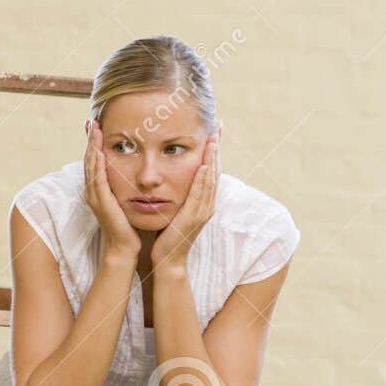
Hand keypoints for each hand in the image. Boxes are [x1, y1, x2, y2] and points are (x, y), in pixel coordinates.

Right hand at [82, 119, 139, 261]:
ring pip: (90, 166)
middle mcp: (92, 191)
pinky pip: (97, 178)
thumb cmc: (128, 226)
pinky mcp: (100, 201)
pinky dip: (96, 163)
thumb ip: (126, 187)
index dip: (94, 145)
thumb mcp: (125, 201)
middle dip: (90, 140)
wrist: (124, 247)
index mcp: (98, 190)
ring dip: (91, 147)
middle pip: (89, 160)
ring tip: (93, 129)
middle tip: (91, 121)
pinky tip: (98, 150)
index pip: (94, 162)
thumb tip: (137, 173)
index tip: (96, 127)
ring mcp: (94, 196)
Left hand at [151, 132, 218, 274]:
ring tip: (213, 139)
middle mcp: (206, 204)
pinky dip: (202, 179)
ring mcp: (203, 211)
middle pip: (215, 170)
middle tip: (218, 126)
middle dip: (216, 148)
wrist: (167, 259)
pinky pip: (200, 195)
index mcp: (202, 200)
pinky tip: (203, 166)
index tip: (213, 130)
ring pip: (210, 179)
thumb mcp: (173, 208)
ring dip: (212, 159)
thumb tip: (169, 175)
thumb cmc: (166, 234)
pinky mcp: (194, 218)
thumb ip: (176, 192)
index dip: (212, 150)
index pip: (209, 169)